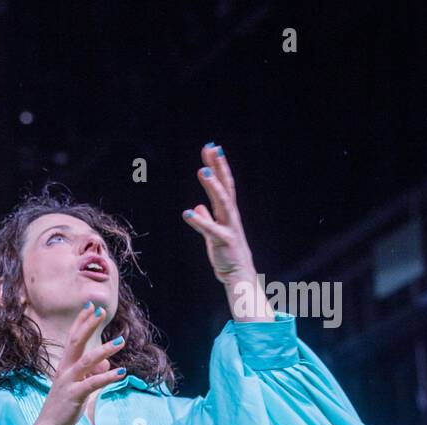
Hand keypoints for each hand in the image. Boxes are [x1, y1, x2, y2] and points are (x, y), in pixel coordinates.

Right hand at [21, 301, 126, 424]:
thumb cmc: (63, 407)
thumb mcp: (79, 386)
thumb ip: (92, 372)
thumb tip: (107, 362)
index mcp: (64, 366)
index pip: (72, 338)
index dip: (81, 322)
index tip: (90, 306)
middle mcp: (64, 370)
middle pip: (77, 342)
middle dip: (89, 325)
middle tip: (100, 311)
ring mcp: (69, 382)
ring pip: (87, 360)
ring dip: (105, 350)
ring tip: (121, 341)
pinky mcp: (75, 396)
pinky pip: (93, 383)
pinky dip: (108, 377)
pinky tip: (121, 373)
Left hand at [182, 144, 272, 320]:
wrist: (238, 275)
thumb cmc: (227, 254)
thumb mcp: (213, 233)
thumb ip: (207, 218)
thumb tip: (197, 206)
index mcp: (227, 212)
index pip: (224, 184)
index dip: (218, 166)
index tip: (211, 148)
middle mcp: (230, 216)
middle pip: (226, 186)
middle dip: (219, 167)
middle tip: (212, 148)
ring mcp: (229, 227)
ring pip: (222, 201)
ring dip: (212, 185)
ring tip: (202, 170)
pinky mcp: (224, 241)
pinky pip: (210, 229)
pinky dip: (199, 221)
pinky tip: (187, 212)